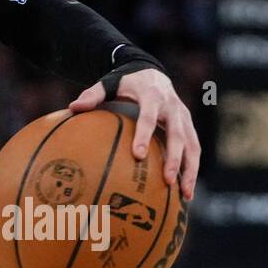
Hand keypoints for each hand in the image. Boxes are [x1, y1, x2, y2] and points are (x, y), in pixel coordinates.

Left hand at [68, 69, 199, 200]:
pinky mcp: (189, 126)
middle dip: (174, 158)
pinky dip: (192, 168)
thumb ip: (94, 95)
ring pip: (192, 144)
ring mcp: (184, 117)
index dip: (144, 135)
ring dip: (190, 169)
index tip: (137, 155)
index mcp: (152, 95)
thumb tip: (73, 107)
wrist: (153, 73)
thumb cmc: (127, 83)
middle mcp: (172, 107)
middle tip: (167, 180)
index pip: (149, 117)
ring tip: (185, 194)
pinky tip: (186, 190)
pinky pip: (194, 148)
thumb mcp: (110, 83)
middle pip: (176, 134)